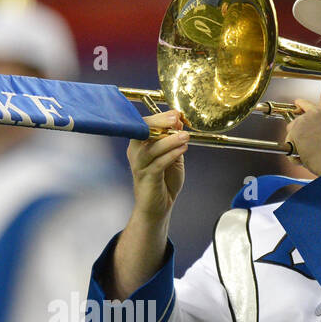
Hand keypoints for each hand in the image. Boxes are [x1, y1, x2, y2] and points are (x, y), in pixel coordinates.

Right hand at [126, 110, 188, 224]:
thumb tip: (178, 122)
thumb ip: (173, 140)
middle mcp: (135, 153)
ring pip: (151, 148)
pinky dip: (171, 154)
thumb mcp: (172, 156)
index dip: (160, 117)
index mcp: (139, 145)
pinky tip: (183, 149)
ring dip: (169, 140)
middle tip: (176, 120)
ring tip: (185, 136)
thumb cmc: (163, 182)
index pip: (144, 124)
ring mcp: (140, 166)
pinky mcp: (147, 178)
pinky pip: (158, 163)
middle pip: (142, 132)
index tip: (176, 114)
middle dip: (160, 123)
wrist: (157, 208)